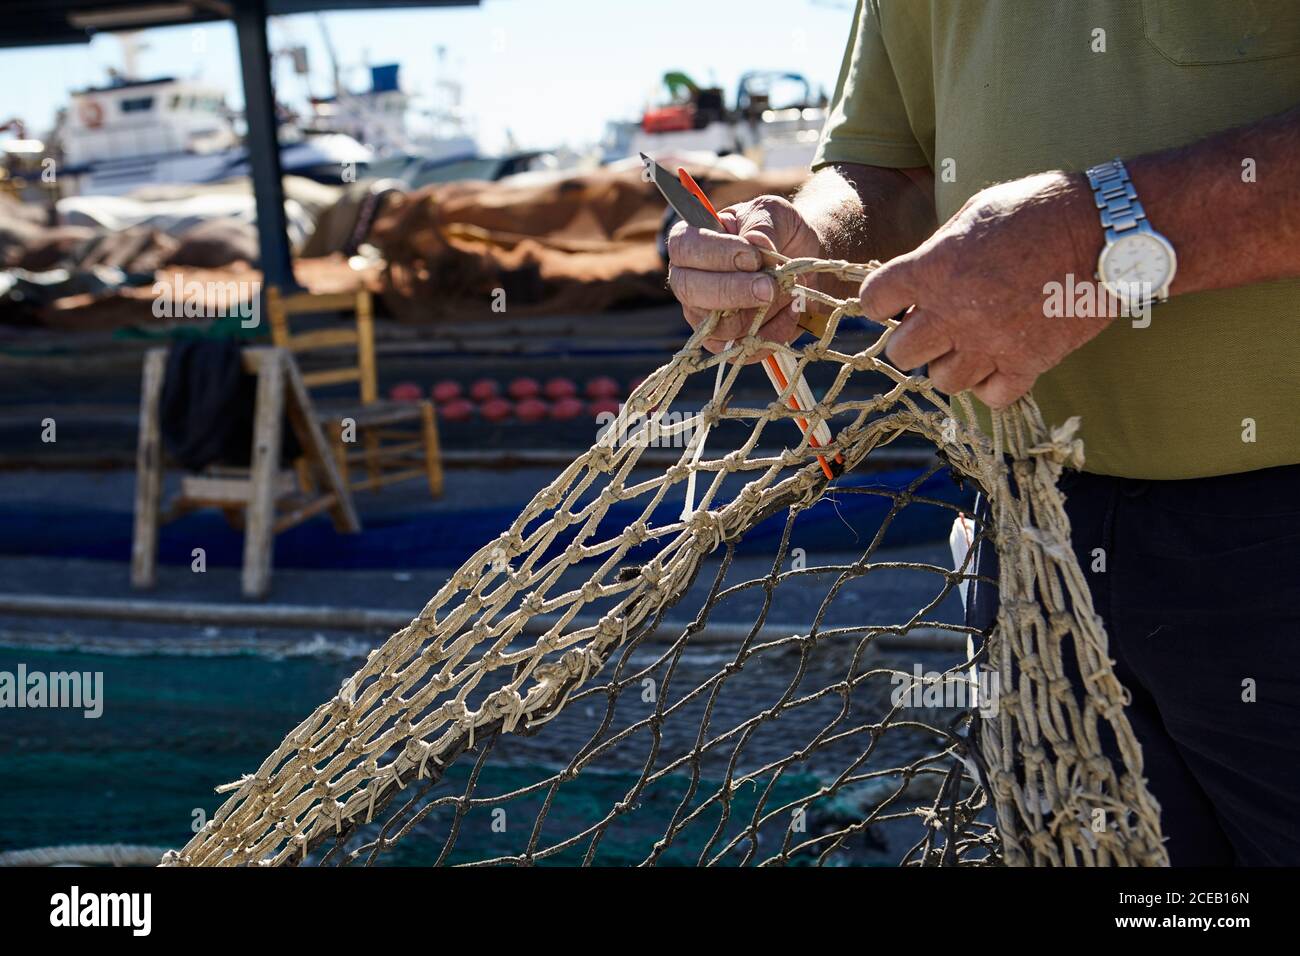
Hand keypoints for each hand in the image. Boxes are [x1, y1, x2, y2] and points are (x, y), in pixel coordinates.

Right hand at [666, 195, 821, 359]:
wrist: (802, 262)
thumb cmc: (777, 231)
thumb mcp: (772, 212)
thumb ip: (761, 224)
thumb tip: (755, 244)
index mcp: (690, 241)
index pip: (685, 248)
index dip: (717, 254)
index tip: (753, 256)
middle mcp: (688, 281)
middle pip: (692, 291)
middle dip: (735, 291)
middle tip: (770, 287)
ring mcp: (702, 316)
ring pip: (719, 325)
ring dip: (761, 311)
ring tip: (787, 290)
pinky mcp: (723, 343)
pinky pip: (742, 349)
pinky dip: (773, 333)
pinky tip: (790, 312)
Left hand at [857, 172, 1104, 407]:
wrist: (1109, 230)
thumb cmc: (1042, 210)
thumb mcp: (977, 213)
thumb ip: (940, 249)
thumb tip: (921, 272)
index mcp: (934, 269)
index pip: (875, 299)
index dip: (881, 300)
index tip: (896, 299)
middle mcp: (954, 312)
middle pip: (902, 352)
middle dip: (912, 340)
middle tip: (934, 326)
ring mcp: (990, 342)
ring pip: (942, 381)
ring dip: (950, 365)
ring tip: (969, 345)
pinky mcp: (1029, 363)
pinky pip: (992, 397)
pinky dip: (992, 386)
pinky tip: (1000, 363)